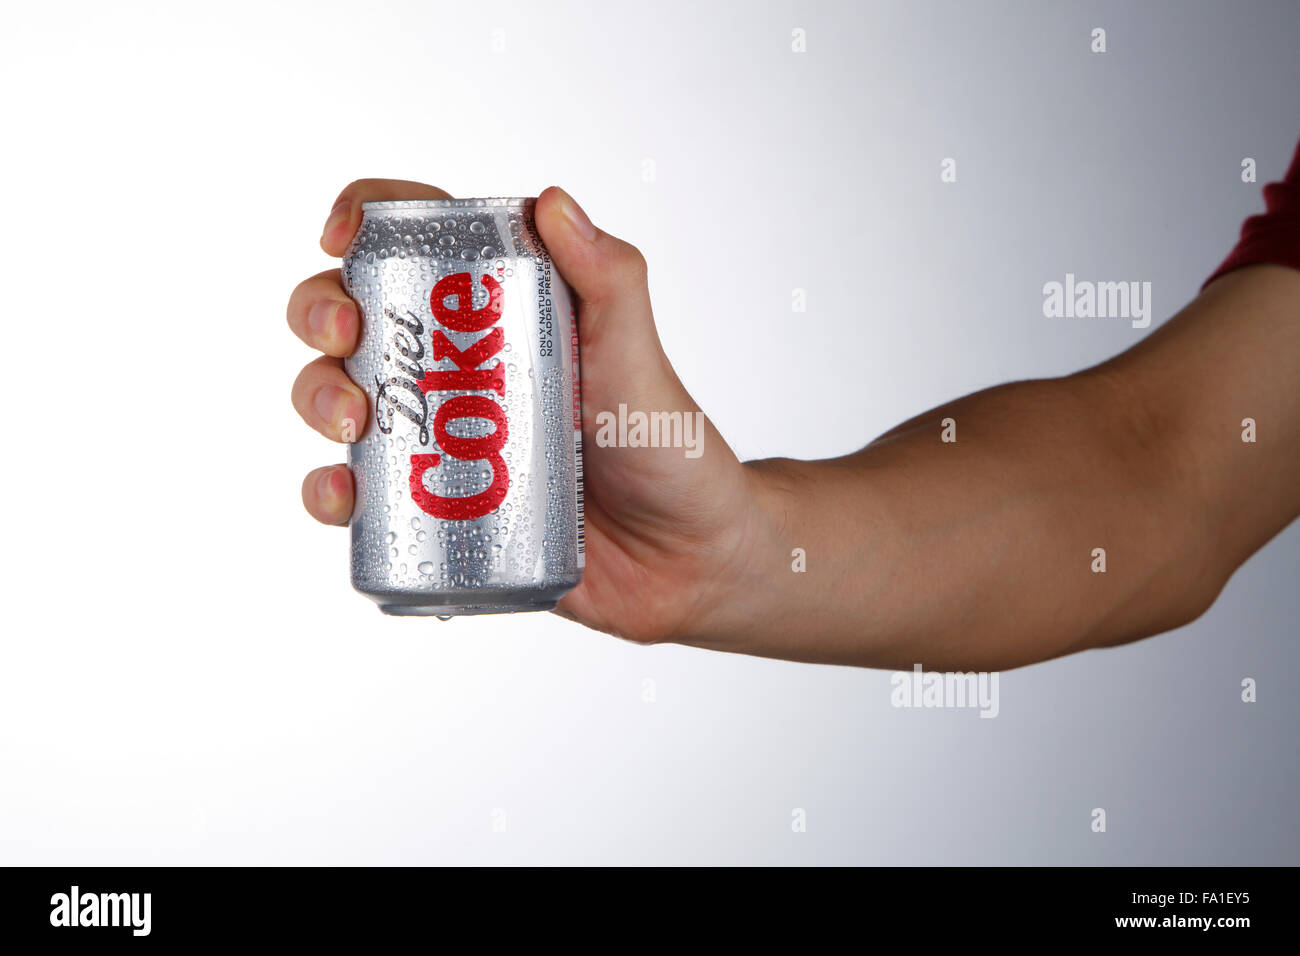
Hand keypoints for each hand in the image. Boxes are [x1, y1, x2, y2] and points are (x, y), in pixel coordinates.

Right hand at [289, 180, 772, 644]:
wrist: (684, 561)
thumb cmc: (669, 447)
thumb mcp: (639, 359)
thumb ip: (611, 281)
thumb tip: (553, 202)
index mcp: (503, 309)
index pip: (421, 239)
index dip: (364, 219)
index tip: (339, 236)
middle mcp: (459, 366)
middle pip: (356, 314)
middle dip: (320, 313)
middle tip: (345, 339)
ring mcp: (440, 437)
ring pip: (341, 397)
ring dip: (315, 397)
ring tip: (349, 428)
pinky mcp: (433, 508)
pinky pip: (360, 495)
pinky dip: (330, 494)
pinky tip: (341, 501)